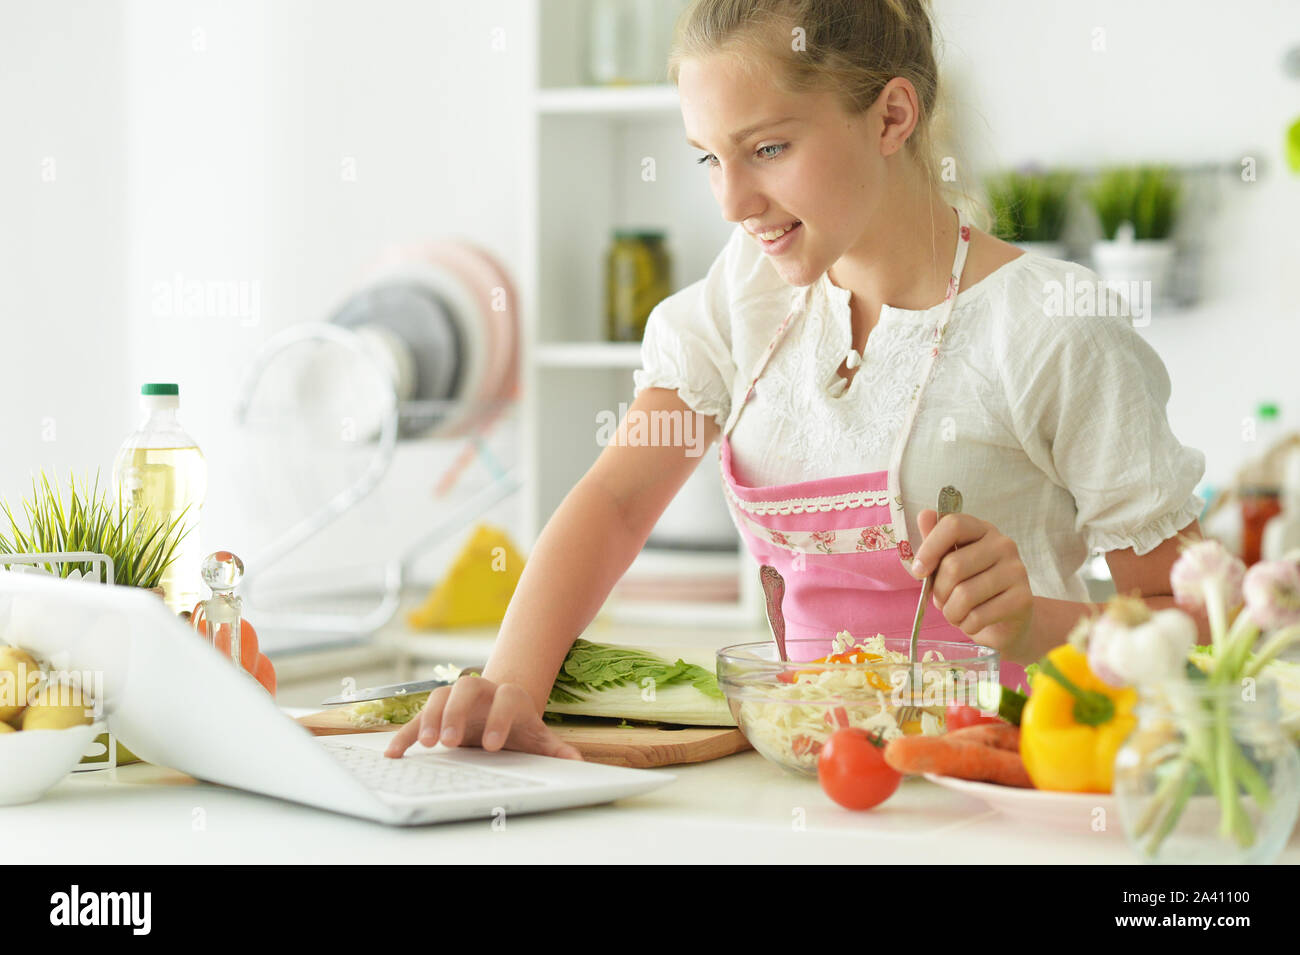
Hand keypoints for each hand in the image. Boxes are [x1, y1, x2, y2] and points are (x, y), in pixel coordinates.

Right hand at [384, 675, 582, 760]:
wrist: (499, 709)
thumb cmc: (519, 726)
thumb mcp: (537, 737)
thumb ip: (554, 748)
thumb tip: (576, 761)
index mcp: (509, 696)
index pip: (506, 698)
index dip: (499, 718)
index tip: (493, 745)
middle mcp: (481, 691)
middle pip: (466, 688)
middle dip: (457, 712)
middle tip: (450, 740)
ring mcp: (456, 700)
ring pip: (440, 696)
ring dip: (430, 718)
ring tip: (426, 745)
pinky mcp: (435, 714)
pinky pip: (416, 718)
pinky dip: (405, 733)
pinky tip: (394, 753)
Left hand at [910, 509, 1033, 659]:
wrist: (1006, 622)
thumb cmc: (972, 588)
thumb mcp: (950, 563)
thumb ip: (936, 541)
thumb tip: (924, 515)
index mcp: (982, 530)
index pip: (953, 525)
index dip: (930, 547)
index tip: (918, 570)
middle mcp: (1003, 545)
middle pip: (954, 565)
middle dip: (938, 591)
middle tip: (941, 601)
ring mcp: (1016, 571)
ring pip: (964, 594)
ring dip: (951, 612)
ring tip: (956, 613)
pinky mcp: (1023, 599)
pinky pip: (979, 616)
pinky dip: (966, 625)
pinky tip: (971, 623)